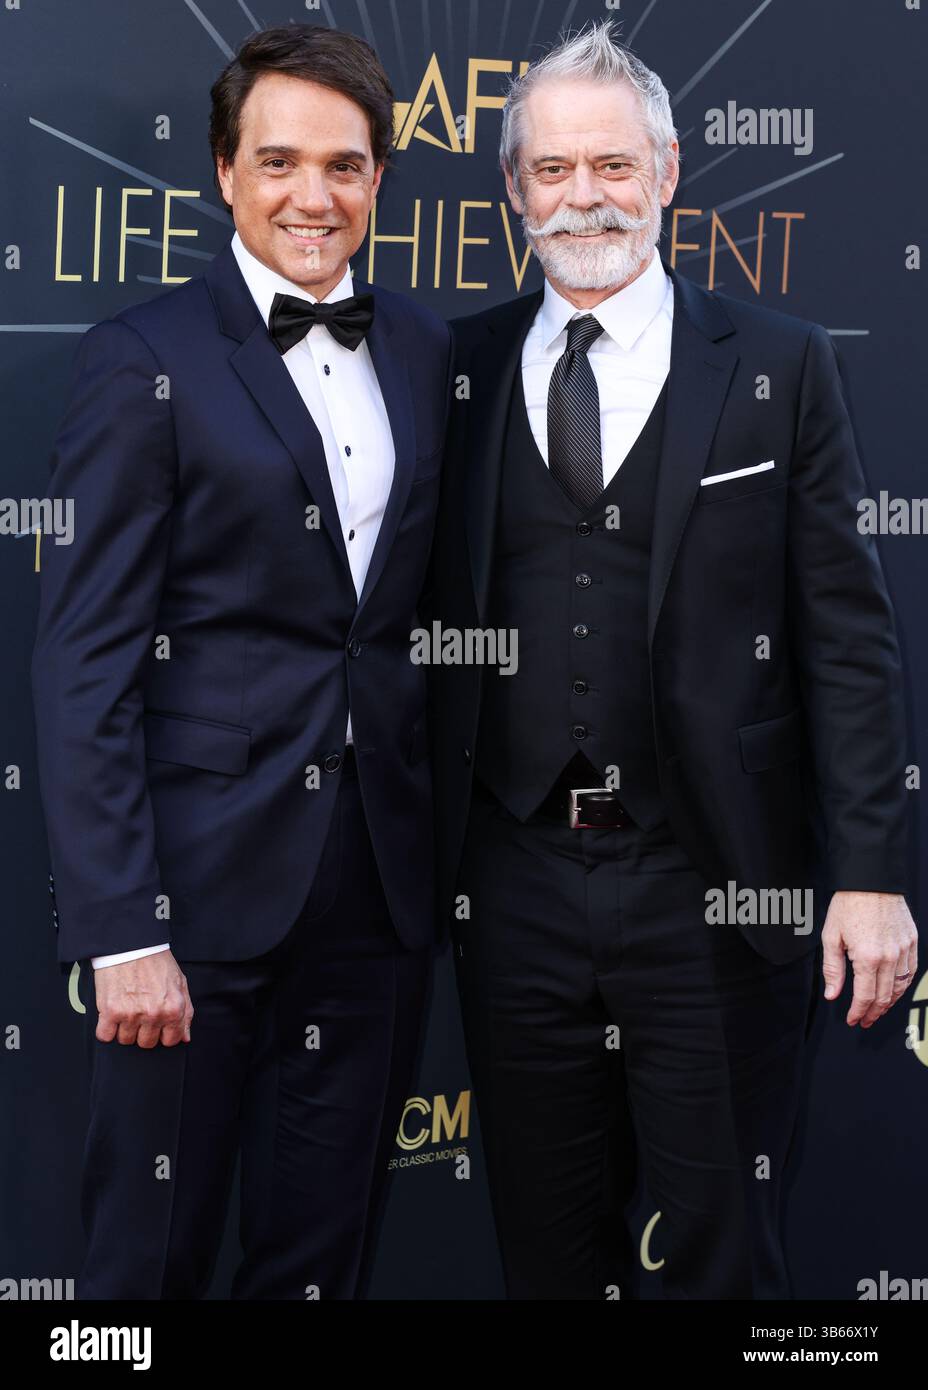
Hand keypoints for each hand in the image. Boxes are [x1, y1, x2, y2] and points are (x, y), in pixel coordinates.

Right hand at [93, 950, 193, 1047]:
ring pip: (126, 1040)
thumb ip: (185, 1012)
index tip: (157, 1025)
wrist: (131, 944)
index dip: (163, 1033)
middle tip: (140, 1013)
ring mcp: (131, 1015)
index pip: (170, 1041)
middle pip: (147, 1043)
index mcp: (173, 1008)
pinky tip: (111, 1016)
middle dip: (144, 1031)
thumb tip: (185, 1037)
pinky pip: (105, 1036)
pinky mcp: (110, 1012)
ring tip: (126, 1010)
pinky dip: (106, 1029)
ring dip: (125, 1029)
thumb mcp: (180, 982)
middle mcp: (154, 1014)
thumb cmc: (155, 960)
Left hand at [821, 891, 917, 1027]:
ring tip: (877, 1010)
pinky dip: (902, 986)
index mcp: (867, 957)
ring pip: (900, 987)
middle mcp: (890, 957)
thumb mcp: (831, 936)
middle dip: (873, 1013)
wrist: (872, 880)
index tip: (852, 1019)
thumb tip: (833, 995)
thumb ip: (832, 969)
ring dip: (888, 1003)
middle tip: (864, 1021)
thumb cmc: (849, 904)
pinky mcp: (912, 942)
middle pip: (883, 997)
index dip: (858, 1012)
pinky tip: (893, 991)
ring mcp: (904, 949)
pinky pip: (910, 971)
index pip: (865, 997)